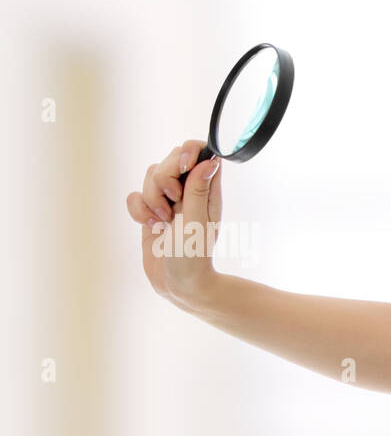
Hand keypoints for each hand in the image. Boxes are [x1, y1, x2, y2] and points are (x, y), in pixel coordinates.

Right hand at [125, 139, 223, 307]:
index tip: (183, 166)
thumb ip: (199, 190)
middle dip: (164, 179)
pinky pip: (135, 196)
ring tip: (163, 222)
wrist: (177, 283)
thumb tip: (211, 160)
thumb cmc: (194, 257)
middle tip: (172, 202)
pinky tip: (151, 227)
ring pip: (150, 177)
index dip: (187, 151)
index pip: (198, 152)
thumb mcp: (197, 221)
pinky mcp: (150, 212)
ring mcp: (168, 201)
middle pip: (169, 160)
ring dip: (152, 199)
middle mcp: (189, 192)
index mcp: (207, 190)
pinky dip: (139, 211)